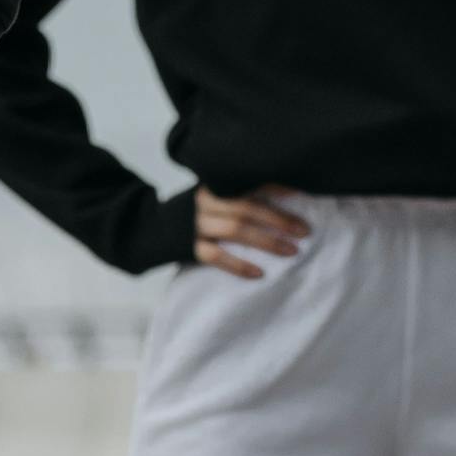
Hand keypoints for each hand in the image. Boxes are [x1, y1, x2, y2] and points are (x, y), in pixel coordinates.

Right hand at [185, 188, 310, 280]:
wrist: (151, 228)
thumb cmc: (193, 211)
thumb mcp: (210, 193)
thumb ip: (235, 191)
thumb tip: (284, 192)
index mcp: (213, 184)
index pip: (248, 182)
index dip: (275, 187)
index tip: (301, 193)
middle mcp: (205, 201)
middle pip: (247, 207)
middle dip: (279, 219)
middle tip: (304, 231)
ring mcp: (195, 224)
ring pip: (235, 230)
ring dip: (267, 241)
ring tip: (292, 251)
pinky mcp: (188, 246)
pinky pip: (216, 256)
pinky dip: (238, 265)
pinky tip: (259, 273)